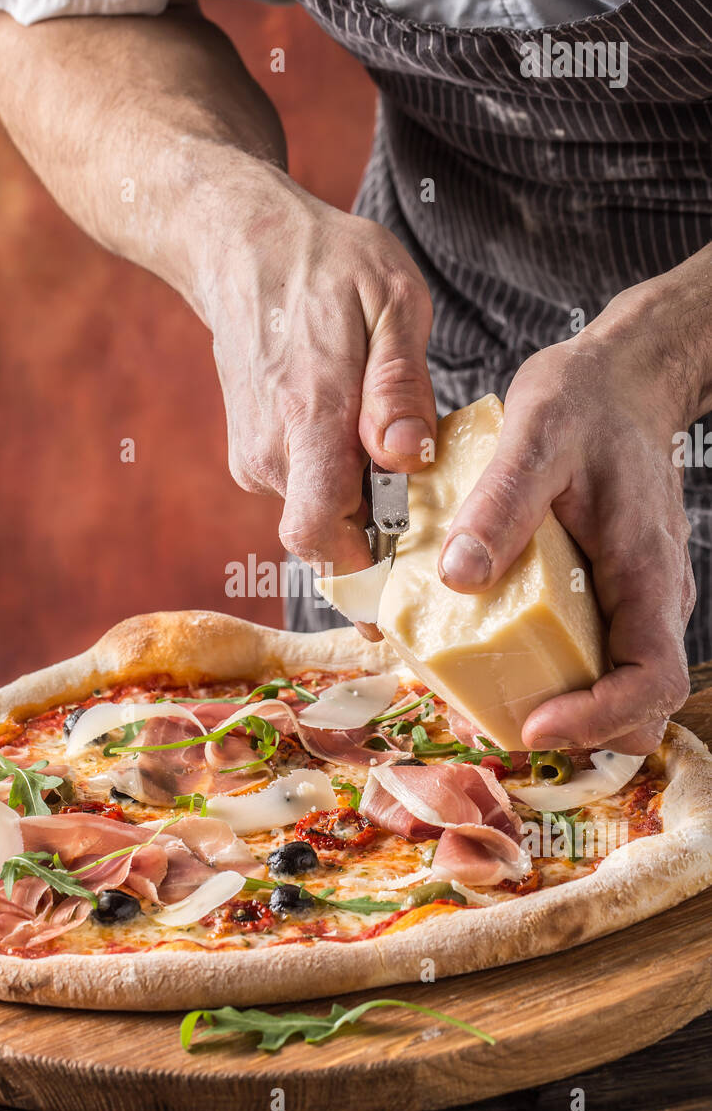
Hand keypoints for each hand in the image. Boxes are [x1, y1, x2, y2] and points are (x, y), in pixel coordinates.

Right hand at [197, 168, 436, 585]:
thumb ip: (401, 386)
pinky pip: (305, 491)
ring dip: (363, 504)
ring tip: (394, 452)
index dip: (361, 574)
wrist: (241, 248)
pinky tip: (360, 439)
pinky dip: (339, 483)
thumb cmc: (326, 264)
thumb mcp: (392, 301)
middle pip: (330, 537)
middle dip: (379, 538)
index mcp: (308, 418)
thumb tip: (407, 458)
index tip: (403, 589)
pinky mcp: (251, 457)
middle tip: (429, 514)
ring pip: (321, 514)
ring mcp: (254, 458)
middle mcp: (270, 453)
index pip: (318, 533)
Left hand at [437, 267, 709, 752]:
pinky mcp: (609, 595)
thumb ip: (501, 505)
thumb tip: (460, 575)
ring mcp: (633, 601)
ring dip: (561, 708)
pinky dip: (553, 674)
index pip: (651, 679)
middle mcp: (650, 599)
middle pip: (635, 704)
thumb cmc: (586, 403)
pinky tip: (496, 658)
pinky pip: (591, 654)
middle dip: (575, 730)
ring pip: (613, 686)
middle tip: (497, 721)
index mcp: (645, 571)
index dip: (599, 717)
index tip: (535, 725)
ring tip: (487, 698)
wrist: (618, 380)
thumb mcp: (534, 436)